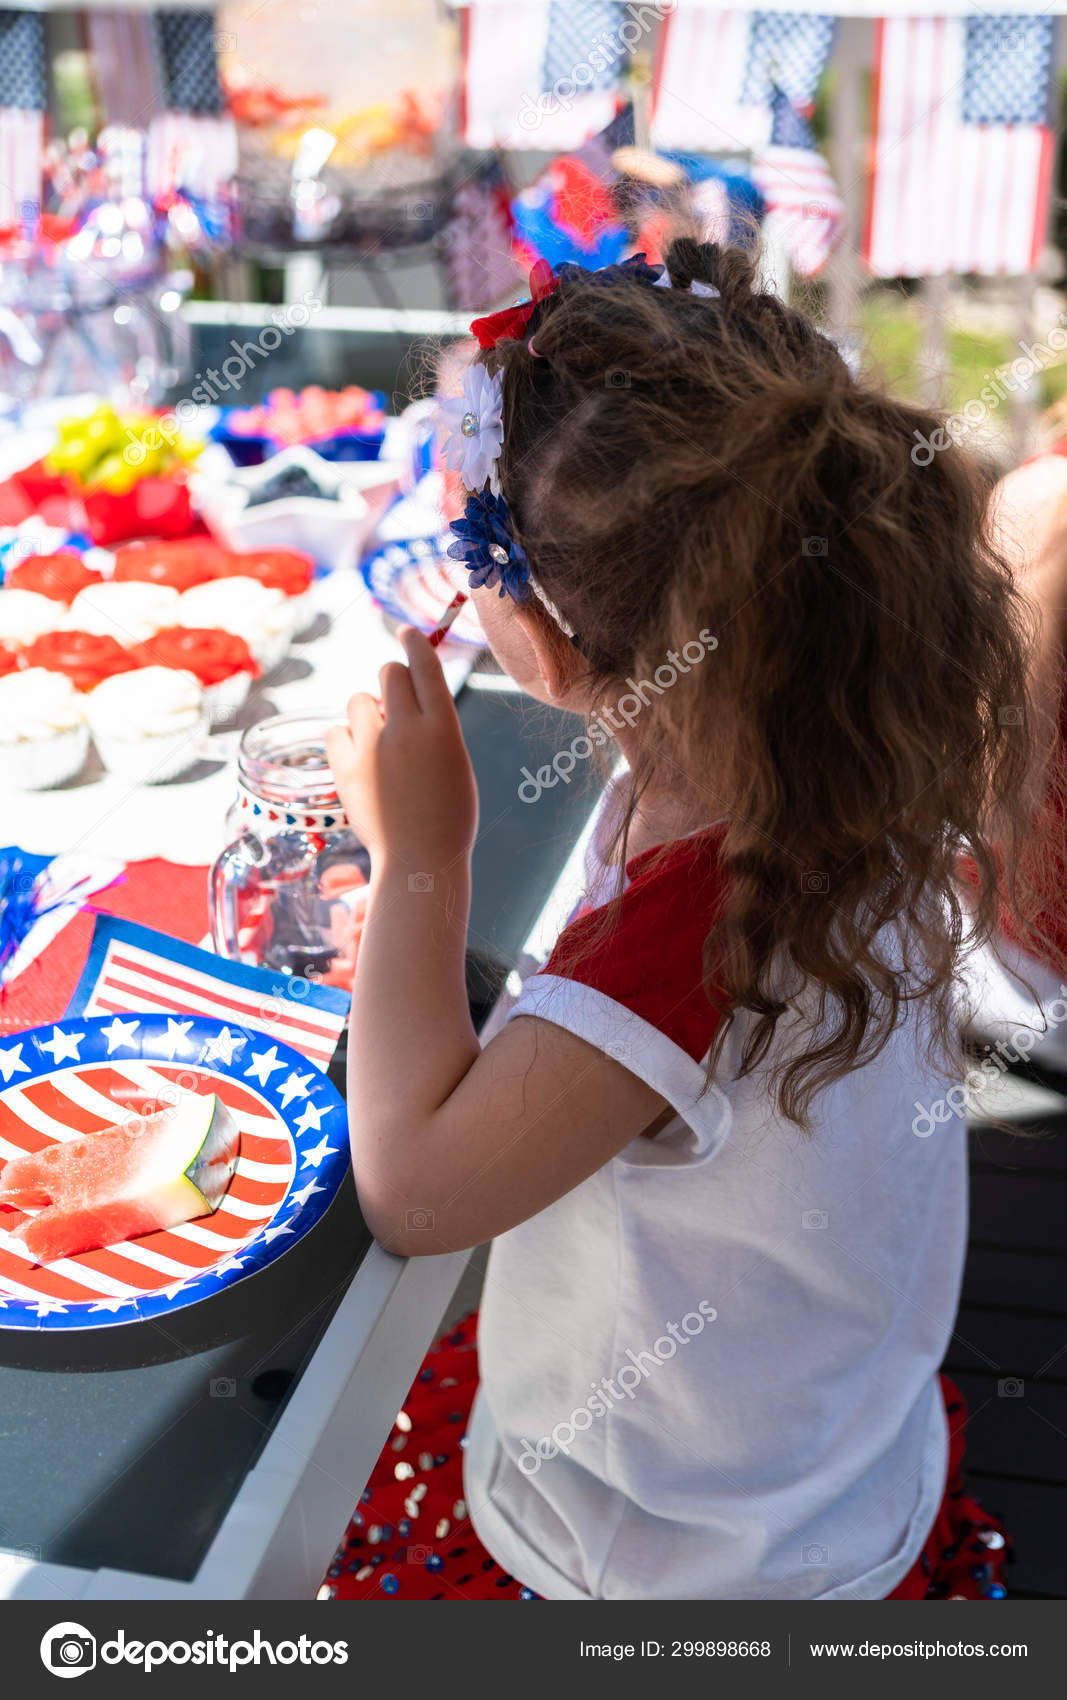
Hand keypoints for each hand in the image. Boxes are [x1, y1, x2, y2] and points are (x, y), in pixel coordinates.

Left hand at [325, 627, 477, 870]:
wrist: (420, 859)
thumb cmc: (447, 816)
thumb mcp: (455, 763)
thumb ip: (433, 727)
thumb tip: (404, 700)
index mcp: (443, 728)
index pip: (425, 666)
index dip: (415, 643)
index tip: (406, 632)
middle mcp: (407, 730)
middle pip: (390, 674)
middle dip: (392, 682)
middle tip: (395, 708)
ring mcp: (373, 748)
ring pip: (360, 700)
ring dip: (368, 712)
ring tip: (379, 744)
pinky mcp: (346, 767)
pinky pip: (337, 731)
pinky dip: (346, 740)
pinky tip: (359, 761)